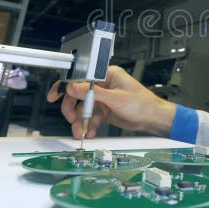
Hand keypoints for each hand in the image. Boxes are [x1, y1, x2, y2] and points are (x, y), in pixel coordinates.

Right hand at [46, 66, 176, 139]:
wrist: (153, 119)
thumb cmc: (142, 104)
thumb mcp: (116, 98)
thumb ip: (93, 93)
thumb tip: (73, 87)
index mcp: (107, 75)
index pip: (81, 77)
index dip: (66, 86)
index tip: (55, 95)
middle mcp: (103, 85)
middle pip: (79, 95)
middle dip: (72, 108)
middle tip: (70, 119)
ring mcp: (104, 98)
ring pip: (84, 108)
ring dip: (80, 121)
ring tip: (79, 132)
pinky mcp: (105, 110)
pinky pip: (92, 117)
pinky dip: (89, 126)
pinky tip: (89, 133)